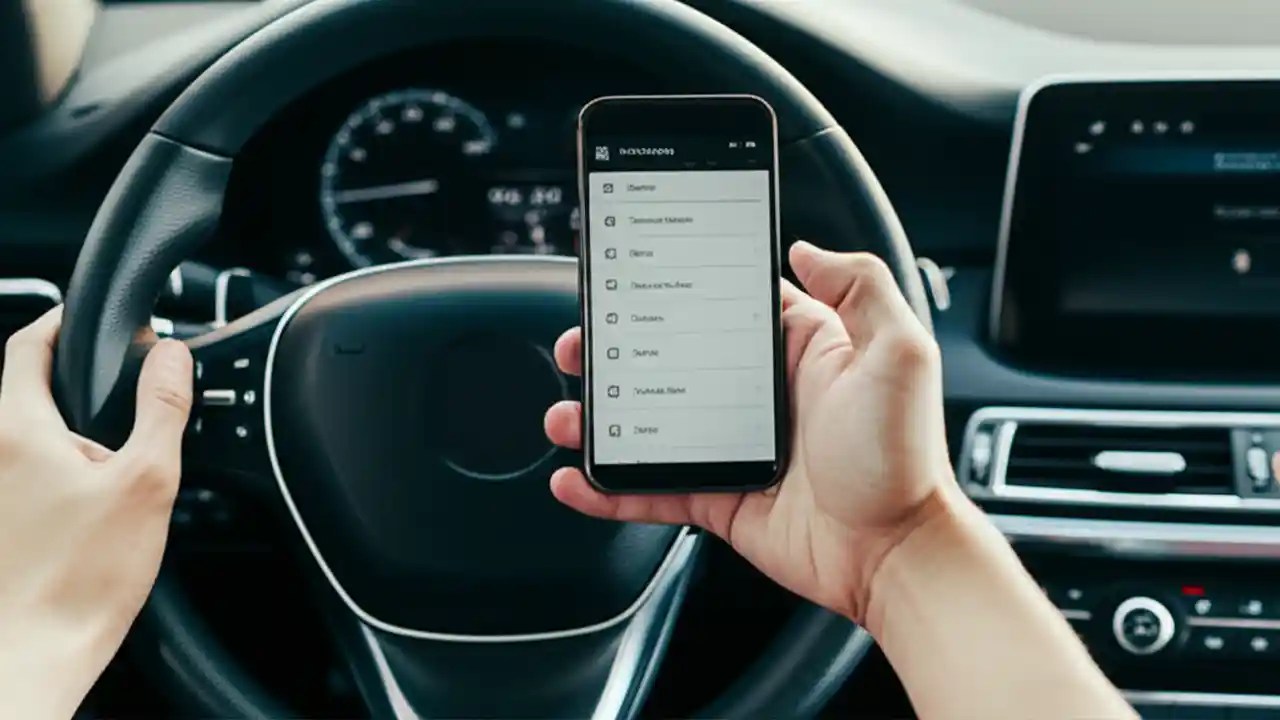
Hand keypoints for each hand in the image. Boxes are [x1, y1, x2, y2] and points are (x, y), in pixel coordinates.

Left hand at [0, 308, 192, 718]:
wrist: (32, 656)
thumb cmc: (79, 578)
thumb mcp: (145, 480)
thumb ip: (160, 408)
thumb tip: (170, 354)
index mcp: (19, 431)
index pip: (27, 347)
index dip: (60, 322)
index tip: (87, 315)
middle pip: (31, 392)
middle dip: (81, 384)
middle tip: (130, 389)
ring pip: (36, 440)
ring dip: (78, 434)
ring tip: (127, 459)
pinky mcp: (5, 529)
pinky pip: (36, 480)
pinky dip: (70, 474)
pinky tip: (106, 510)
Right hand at [544, 241, 954, 622]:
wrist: (897, 554)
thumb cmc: (904, 459)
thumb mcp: (899, 352)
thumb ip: (860, 286)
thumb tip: (807, 249)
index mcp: (801, 351)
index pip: (726, 307)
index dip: (677, 292)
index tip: (632, 282)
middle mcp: (764, 397)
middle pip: (672, 363)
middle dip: (618, 354)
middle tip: (580, 346)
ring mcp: (737, 450)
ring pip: (653, 426)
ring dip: (603, 421)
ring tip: (567, 416)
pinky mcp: (723, 500)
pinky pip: (656, 490)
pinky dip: (612, 490)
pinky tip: (577, 480)